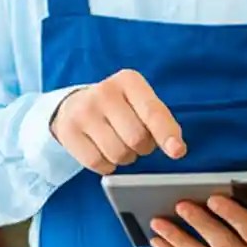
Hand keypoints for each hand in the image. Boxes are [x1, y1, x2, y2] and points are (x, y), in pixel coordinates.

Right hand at [50, 69, 186, 173]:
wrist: (74, 106)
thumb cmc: (119, 107)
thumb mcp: (140, 102)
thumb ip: (160, 121)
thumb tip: (177, 149)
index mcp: (128, 80)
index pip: (152, 111)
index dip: (166, 133)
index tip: (178, 151)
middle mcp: (104, 92)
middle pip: (137, 138)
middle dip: (143, 147)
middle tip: (136, 139)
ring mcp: (84, 112)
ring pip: (118, 154)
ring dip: (126, 157)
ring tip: (119, 142)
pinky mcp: (68, 132)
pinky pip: (99, 164)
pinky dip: (108, 165)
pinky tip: (103, 150)